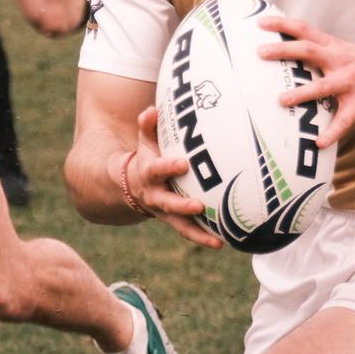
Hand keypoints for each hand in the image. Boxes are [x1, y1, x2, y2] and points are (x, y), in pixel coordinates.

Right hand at [119, 104, 221, 247]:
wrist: (131, 186)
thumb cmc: (147, 158)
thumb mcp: (144, 142)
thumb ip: (148, 126)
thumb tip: (151, 110)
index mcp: (148, 173)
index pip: (157, 169)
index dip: (168, 167)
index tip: (183, 163)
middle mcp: (155, 196)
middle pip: (167, 203)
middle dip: (182, 205)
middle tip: (198, 206)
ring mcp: (165, 212)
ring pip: (180, 224)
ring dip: (197, 232)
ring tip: (216, 239)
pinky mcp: (176, 221)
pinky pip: (189, 231)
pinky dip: (204, 238)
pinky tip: (223, 242)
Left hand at [256, 14, 354, 148]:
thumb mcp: (343, 51)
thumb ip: (320, 52)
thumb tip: (290, 54)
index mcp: (333, 47)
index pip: (304, 30)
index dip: (282, 24)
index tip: (261, 23)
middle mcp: (339, 61)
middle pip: (308, 51)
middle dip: (283, 51)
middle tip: (261, 53)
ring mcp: (350, 82)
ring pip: (323, 86)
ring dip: (301, 93)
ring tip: (282, 100)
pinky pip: (344, 120)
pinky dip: (332, 132)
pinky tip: (320, 142)